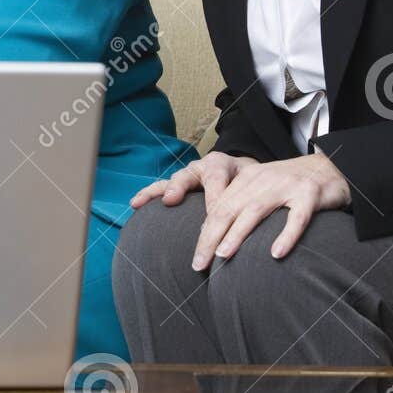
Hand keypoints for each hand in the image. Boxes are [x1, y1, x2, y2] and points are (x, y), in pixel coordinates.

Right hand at [130, 150, 259, 208]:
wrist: (246, 175)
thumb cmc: (252, 184)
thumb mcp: (256, 188)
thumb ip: (254, 200)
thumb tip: (255, 228)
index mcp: (223, 164)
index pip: (217, 180)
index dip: (214, 198)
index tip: (213, 218)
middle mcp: (202, 166)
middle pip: (189, 176)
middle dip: (179, 188)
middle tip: (171, 200)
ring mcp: (188, 175)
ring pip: (171, 180)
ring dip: (157, 191)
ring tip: (142, 201)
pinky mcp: (178, 185)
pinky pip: (160, 187)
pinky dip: (149, 195)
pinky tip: (136, 204)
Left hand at [187, 152, 351, 269]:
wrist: (329, 167)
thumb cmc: (289, 186)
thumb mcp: (260, 190)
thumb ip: (239, 207)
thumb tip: (213, 239)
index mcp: (247, 178)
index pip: (218, 208)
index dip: (204, 233)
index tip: (196, 259)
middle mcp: (262, 179)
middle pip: (230, 209)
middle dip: (211, 237)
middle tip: (199, 264)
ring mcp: (286, 185)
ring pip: (256, 210)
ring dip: (237, 234)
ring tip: (223, 255)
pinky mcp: (310, 194)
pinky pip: (297, 217)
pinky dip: (286, 235)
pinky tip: (276, 253)